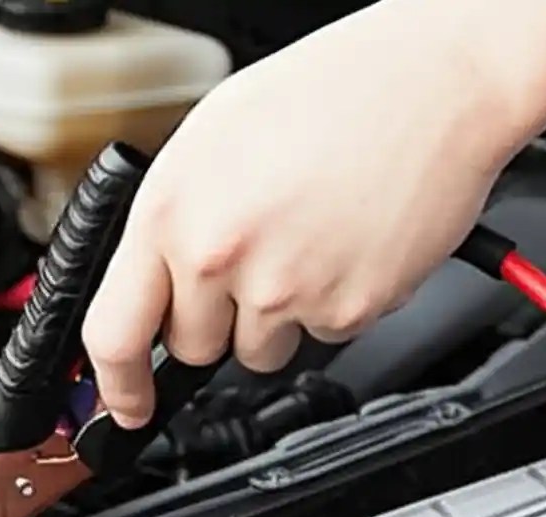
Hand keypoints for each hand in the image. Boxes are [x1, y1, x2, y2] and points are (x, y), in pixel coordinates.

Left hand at [82, 0, 529, 428]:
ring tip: (303, 240)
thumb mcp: (206, 145)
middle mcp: (220, 256)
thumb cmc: (324, 94)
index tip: (123, 405)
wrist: (431, 83)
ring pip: (258, 350)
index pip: (114, 332)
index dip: (117, 383)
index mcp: (170, 212)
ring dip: (273, 316)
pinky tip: (341, 244)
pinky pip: (322, 335)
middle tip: (250, 260)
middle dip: (211, 322)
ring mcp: (285, 289)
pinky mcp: (348, 309)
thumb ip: (168, 223)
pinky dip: (331, 303)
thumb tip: (144, 287)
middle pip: (192, 348)